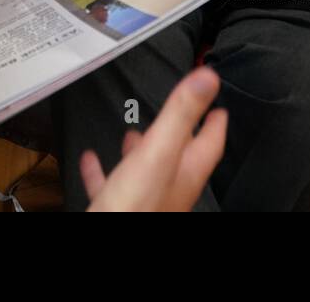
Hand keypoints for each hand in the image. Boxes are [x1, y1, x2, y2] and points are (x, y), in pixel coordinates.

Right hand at [83, 67, 226, 211]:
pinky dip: (104, 169)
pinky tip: (91, 159)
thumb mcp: (158, 152)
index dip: (214, 120)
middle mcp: (169, 188)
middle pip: (180, 156)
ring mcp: (144, 201)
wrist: (108, 230)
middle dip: (179, 132)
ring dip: (142, 149)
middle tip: (180, 115)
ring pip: (147, 170)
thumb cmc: (133, 207)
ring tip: (133, 132)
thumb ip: (180, 114)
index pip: (209, 143)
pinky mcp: (117, 208)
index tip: (217, 105)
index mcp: (184, 172)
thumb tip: (208, 79)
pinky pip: (112, 184)